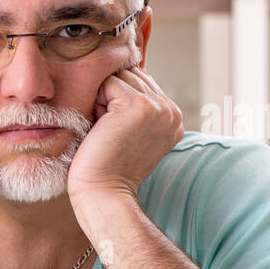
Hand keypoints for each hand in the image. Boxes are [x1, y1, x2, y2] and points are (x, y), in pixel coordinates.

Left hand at [66, 65, 183, 206]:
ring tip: (105, 130)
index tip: (116, 133)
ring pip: (121, 77)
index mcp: (173, 118)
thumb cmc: (106, 168)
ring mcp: (157, 106)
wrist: (103, 192)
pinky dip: (96, 102)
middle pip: (132, 76)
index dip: (119, 101)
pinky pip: (108, 82)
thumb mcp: (131, 135)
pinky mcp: (137, 105)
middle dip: (111, 97)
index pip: (142, 84)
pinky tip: (100, 128)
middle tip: (108, 132)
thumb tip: (119, 76)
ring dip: (103, 99)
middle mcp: (171, 111)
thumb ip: (135, 109)